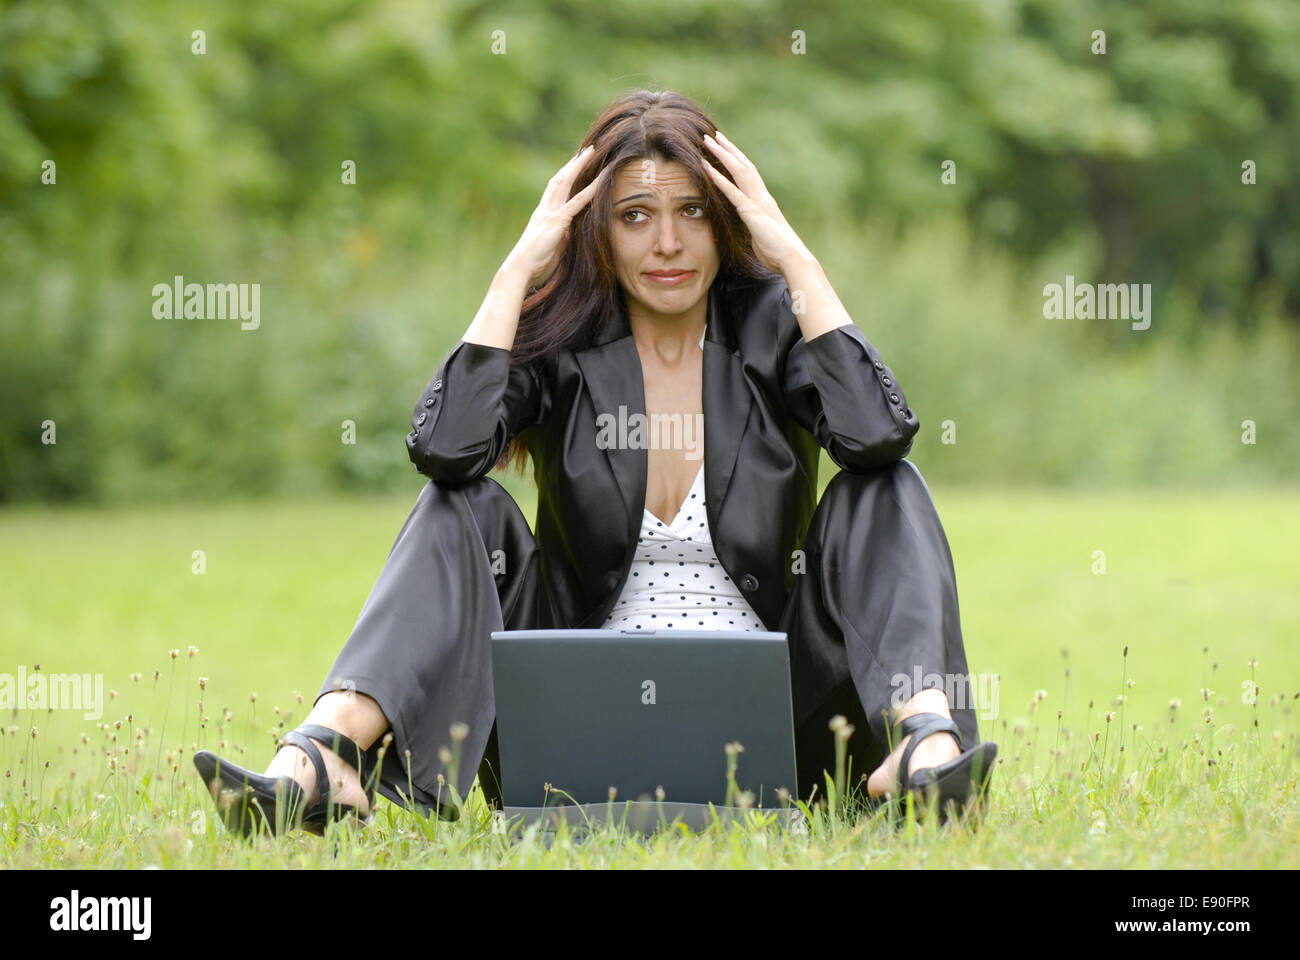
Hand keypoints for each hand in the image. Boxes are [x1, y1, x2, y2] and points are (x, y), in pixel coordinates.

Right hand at [506, 145, 609, 288]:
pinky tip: (599, 181)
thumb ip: (562, 234)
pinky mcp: (556, 222)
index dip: (567, 174)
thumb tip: (573, 232)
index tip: (577, 162)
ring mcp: (550, 213)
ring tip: (592, 153)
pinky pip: (574, 204)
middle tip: (588, 149)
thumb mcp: (553, 245)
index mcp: (544, 214)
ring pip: (566, 183)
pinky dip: (588, 192)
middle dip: (574, 163)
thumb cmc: (535, 262)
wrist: (521, 269)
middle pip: (561, 179)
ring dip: (579, 167)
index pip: (556, 188)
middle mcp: (545, 209)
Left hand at [701, 130, 810, 275]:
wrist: (792, 259)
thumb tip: (749, 226)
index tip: (725, 147)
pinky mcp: (752, 212)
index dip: (737, 159)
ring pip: (739, 171)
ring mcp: (758, 202)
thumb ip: (753, 225)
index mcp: (764, 201)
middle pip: (744, 165)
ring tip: (708, 141)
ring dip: (722, 155)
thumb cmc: (777, 252)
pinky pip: (733, 192)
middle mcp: (761, 196)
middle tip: (714, 135)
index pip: (749, 174)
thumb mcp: (761, 234)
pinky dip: (719, 179)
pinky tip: (706, 168)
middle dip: (729, 149)